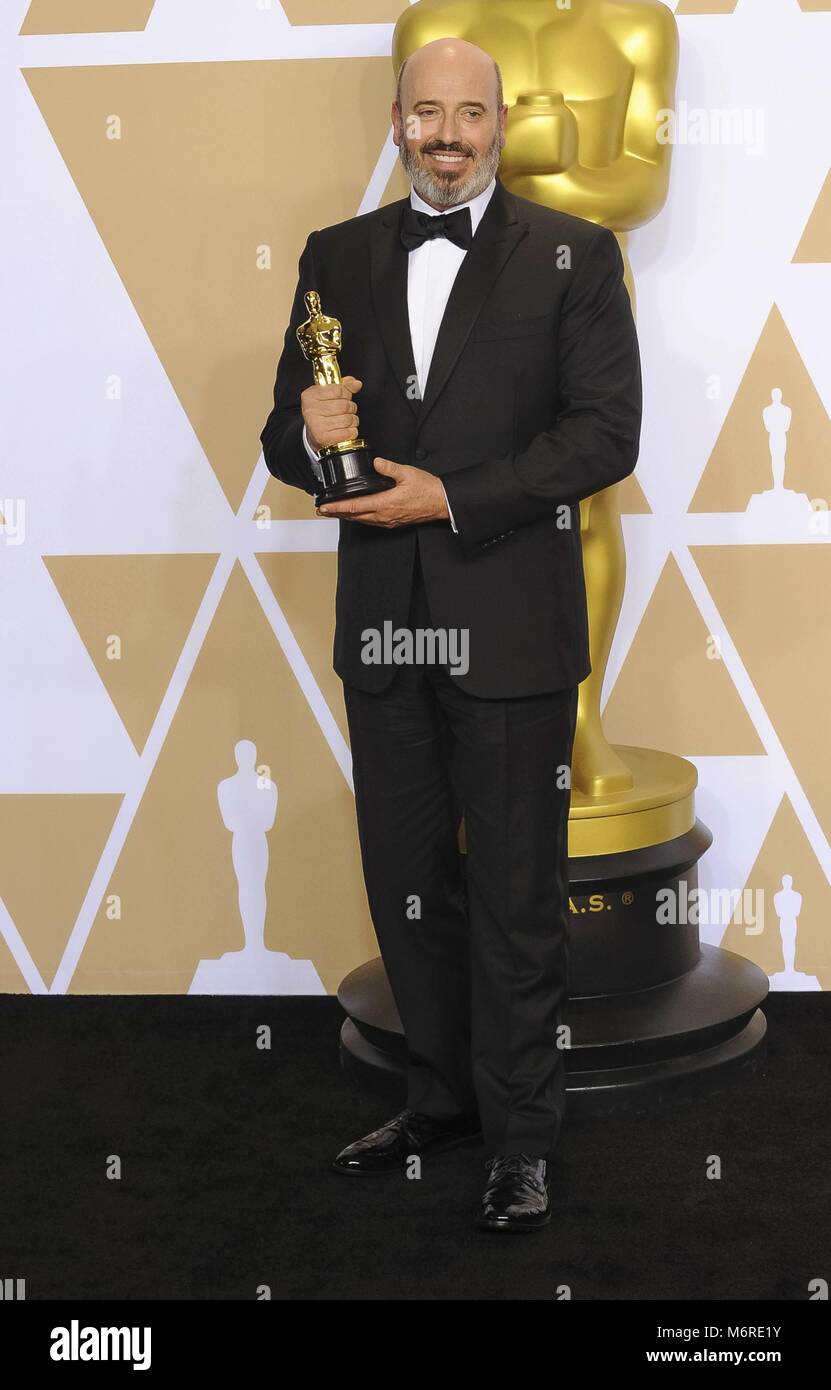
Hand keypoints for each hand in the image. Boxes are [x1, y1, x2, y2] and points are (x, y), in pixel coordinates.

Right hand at [302, 374, 361, 451]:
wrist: (315, 434)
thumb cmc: (323, 412)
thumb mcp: (329, 394)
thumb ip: (344, 386)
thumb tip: (357, 384)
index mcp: (310, 396)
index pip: (338, 390)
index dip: (346, 394)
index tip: (344, 397)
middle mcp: (311, 410)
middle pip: (344, 405)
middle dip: (350, 408)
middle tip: (346, 411)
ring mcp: (316, 425)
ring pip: (348, 419)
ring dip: (352, 420)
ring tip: (346, 421)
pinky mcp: (323, 438)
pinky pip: (348, 432)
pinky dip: (352, 431)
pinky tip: (345, 430)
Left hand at [316, 458, 448, 526]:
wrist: (442, 503)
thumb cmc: (427, 489)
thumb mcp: (408, 473)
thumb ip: (389, 467)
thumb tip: (376, 462)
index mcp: (385, 504)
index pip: (355, 506)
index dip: (337, 507)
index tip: (324, 507)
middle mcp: (384, 516)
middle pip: (354, 516)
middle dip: (337, 513)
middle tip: (322, 511)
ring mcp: (388, 520)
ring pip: (362, 520)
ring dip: (347, 516)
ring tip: (335, 512)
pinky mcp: (392, 521)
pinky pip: (371, 521)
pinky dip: (359, 517)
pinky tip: (356, 514)